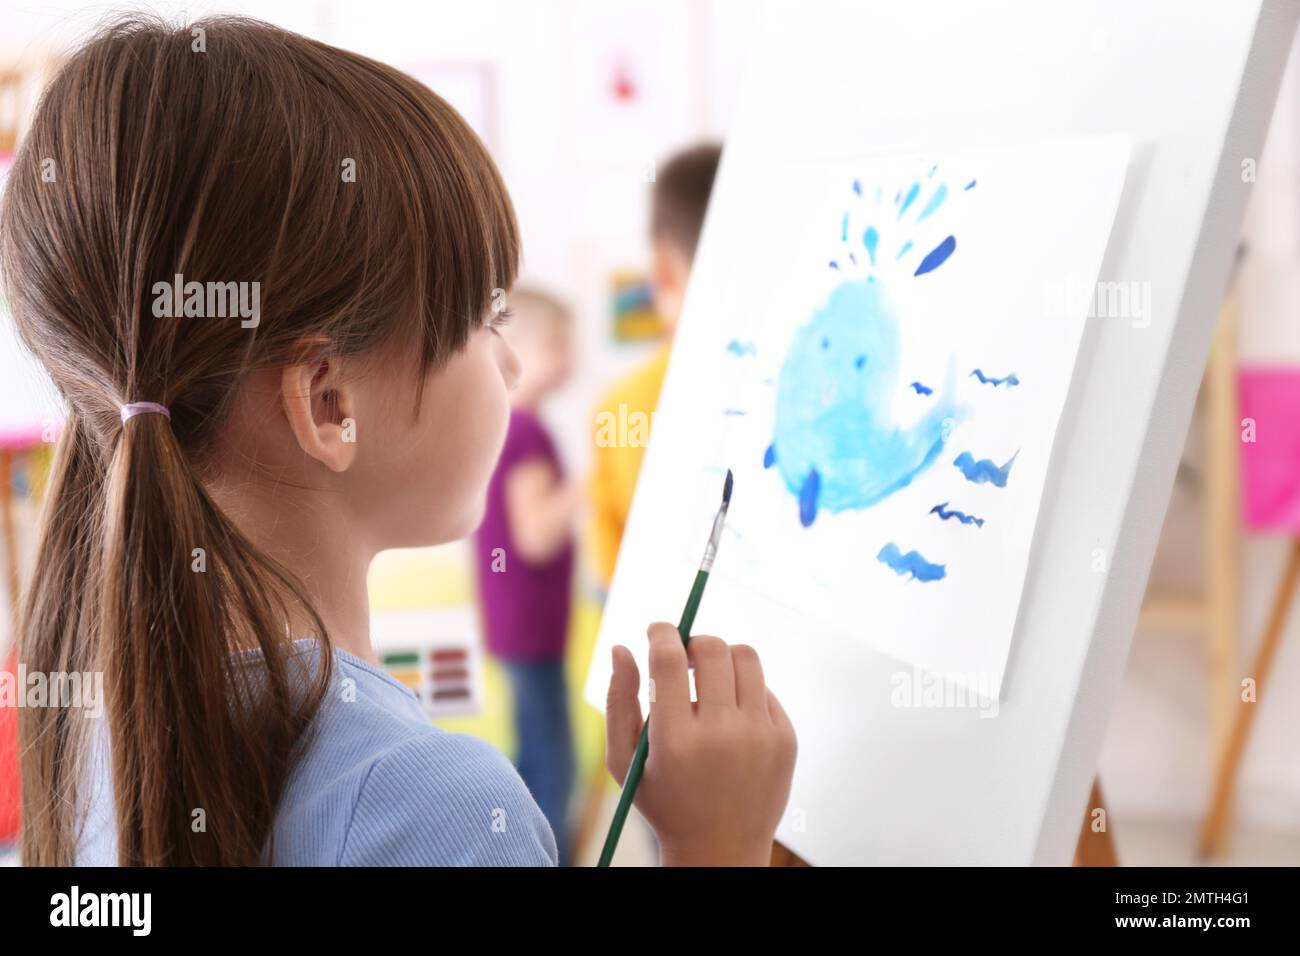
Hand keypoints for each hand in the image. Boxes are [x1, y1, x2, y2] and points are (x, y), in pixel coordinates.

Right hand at [605, 622, 796, 865]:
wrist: (720, 850)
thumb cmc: (664, 801)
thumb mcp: (625, 761)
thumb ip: (619, 701)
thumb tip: (623, 647)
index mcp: (675, 740)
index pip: (669, 660)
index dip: (661, 633)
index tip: (657, 629)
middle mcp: (722, 735)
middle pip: (712, 649)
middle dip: (692, 643)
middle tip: (682, 657)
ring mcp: (760, 737)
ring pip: (745, 658)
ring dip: (722, 658)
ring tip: (708, 679)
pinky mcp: (785, 740)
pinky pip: (764, 688)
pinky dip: (744, 690)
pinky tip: (729, 715)